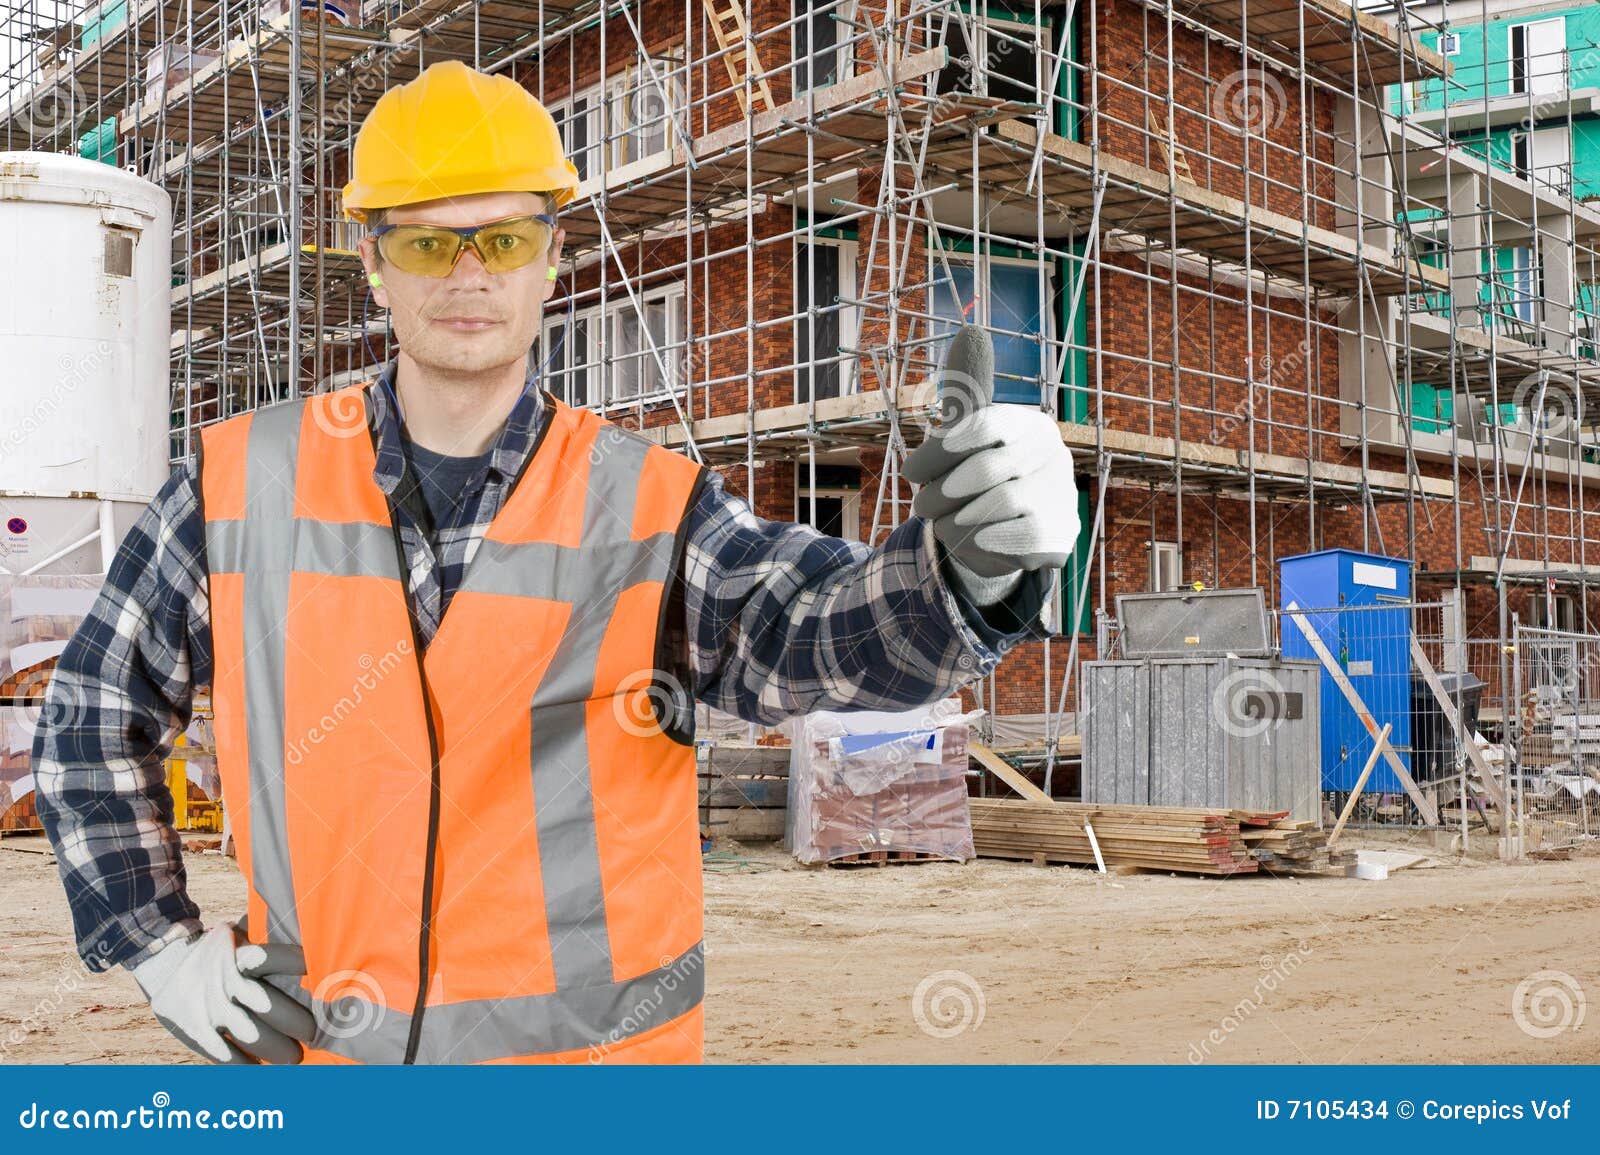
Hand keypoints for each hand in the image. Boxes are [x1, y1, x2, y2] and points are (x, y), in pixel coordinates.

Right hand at [130, 922, 315, 1063]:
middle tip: (311, 1033)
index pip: (268, 958)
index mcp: (238, 955)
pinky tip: (259, 1066)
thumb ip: (265, 934)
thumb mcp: (237, 934)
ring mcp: (209, 1008)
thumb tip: (309, 931)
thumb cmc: (219, 950)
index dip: (293, 963)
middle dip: (294, 1021)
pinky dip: (244, 1063)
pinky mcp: (195, 1030)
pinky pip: (223, 1054)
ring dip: (276, 1048)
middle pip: (266, 1004)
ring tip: (293, 1057)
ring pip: (249, 1034)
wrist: (165, 963)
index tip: (317, 972)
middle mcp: (225, 981)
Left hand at [903, 326, 1078, 603]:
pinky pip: (1019, 538)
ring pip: (1000, 504)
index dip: (942, 450)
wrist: (996, 537)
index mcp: (1028, 423)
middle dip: (942, 492)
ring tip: (944, 523)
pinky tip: (973, 539)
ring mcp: (1062, 493)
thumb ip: (963, 389)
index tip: (911, 472)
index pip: (984, 425)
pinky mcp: (1062, 534)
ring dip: (957, 520)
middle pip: (988, 468)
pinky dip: (985, 541)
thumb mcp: (960, 436)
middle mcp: (1053, 452)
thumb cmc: (973, 478)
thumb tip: (972, 329)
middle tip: (921, 507)